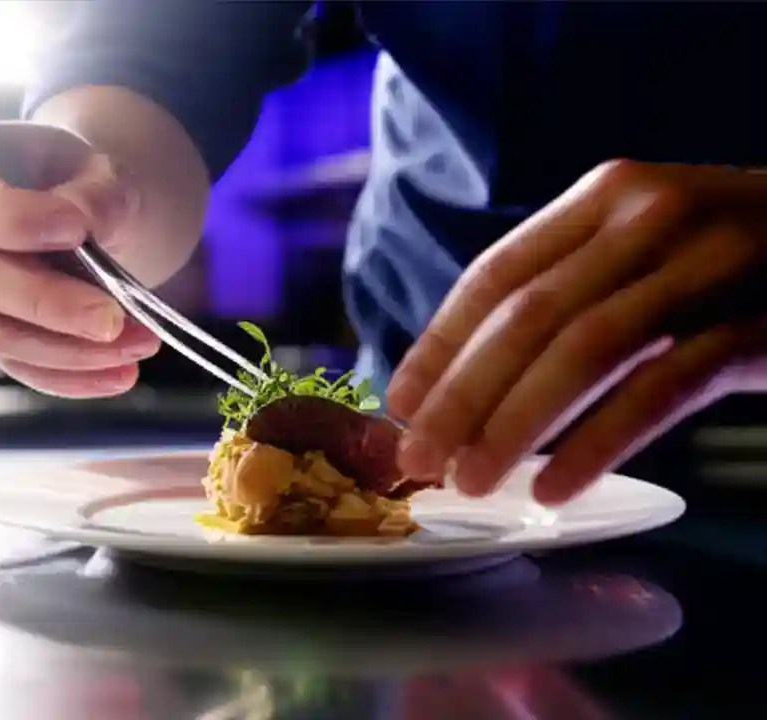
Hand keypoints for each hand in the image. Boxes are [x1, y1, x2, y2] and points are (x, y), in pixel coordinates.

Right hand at [0, 121, 159, 397]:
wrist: (84, 212)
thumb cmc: (81, 180)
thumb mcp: (98, 169)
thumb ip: (93, 195)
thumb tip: (84, 227)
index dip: (12, 219)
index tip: (76, 230)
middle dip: (48, 304)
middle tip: (113, 318)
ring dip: (68, 350)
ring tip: (137, 345)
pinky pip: (18, 364)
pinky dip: (70, 376)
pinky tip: (119, 375)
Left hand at [387, 160, 766, 504]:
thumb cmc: (729, 260)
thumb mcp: (642, 247)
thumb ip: (565, 288)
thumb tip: (455, 376)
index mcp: (607, 194)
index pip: (496, 274)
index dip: (440, 344)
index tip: (398, 405)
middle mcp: (651, 216)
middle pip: (528, 317)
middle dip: (461, 396)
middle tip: (418, 459)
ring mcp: (709, 266)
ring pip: (584, 352)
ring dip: (514, 425)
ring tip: (471, 481)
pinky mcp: (756, 327)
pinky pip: (659, 391)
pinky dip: (598, 444)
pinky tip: (555, 487)